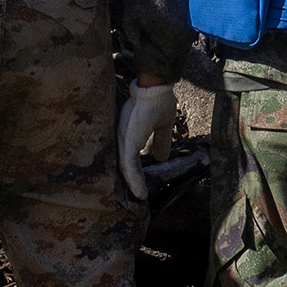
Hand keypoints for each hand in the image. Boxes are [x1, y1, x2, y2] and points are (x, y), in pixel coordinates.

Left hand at [117, 81, 177, 200]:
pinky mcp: (128, 141)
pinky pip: (128, 165)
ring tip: (140, 198)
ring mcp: (125, 140)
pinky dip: (134, 180)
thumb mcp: (161, 127)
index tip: (140, 188)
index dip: (135, 175)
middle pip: (125, 167)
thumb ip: (161, 141)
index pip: (130, 160)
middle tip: (137, 198)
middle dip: (131, 183)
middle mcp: (124, 139)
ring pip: (126, 169)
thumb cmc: (157, 101)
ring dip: (133, 185)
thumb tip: (162, 157)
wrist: (155, 88)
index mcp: (131, 136)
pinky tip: (140, 192)